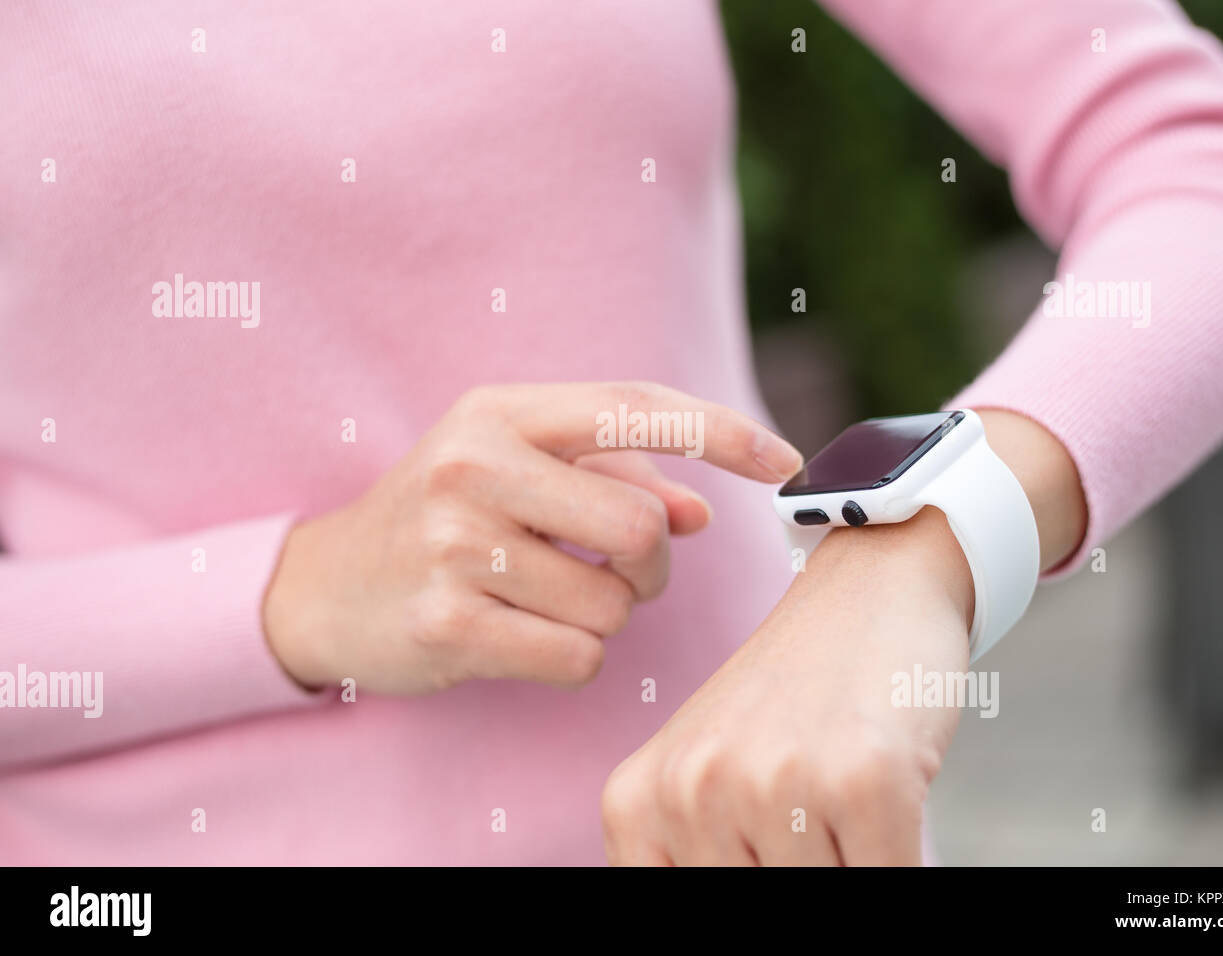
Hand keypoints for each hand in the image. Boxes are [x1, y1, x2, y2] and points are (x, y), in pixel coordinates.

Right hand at [263, 382, 801, 692]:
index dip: (722, 431)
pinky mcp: (448, 625)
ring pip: (614, 602)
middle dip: (653, 563)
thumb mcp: (518, 469)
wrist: (324, 586)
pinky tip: (523, 635)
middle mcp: (474, 466)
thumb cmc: (444, 516)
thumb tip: (702, 510)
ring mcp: (455, 546)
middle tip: (624, 570)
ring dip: (607, 614)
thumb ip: (615, 477)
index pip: (636, 406)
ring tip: (549, 598)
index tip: (784, 462)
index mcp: (500, 412)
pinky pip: (579, 655)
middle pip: (640, 524)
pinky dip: (574, 656)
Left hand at [600, 408, 1086, 864]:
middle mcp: (694, 789)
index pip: (671, 910)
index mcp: (637, 800)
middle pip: (757, 905)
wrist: (870, 586)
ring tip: (842, 791)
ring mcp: (776, 782)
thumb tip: (710, 897)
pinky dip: (900, 857)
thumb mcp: (707, 770)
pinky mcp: (863, 780)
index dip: (735, 882)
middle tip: (809, 809)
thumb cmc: (791, 693)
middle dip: (797, 868)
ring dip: (848, 857)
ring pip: (824, 898)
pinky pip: (888, 881)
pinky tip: (886, 796)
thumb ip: (696, 854)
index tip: (763, 851)